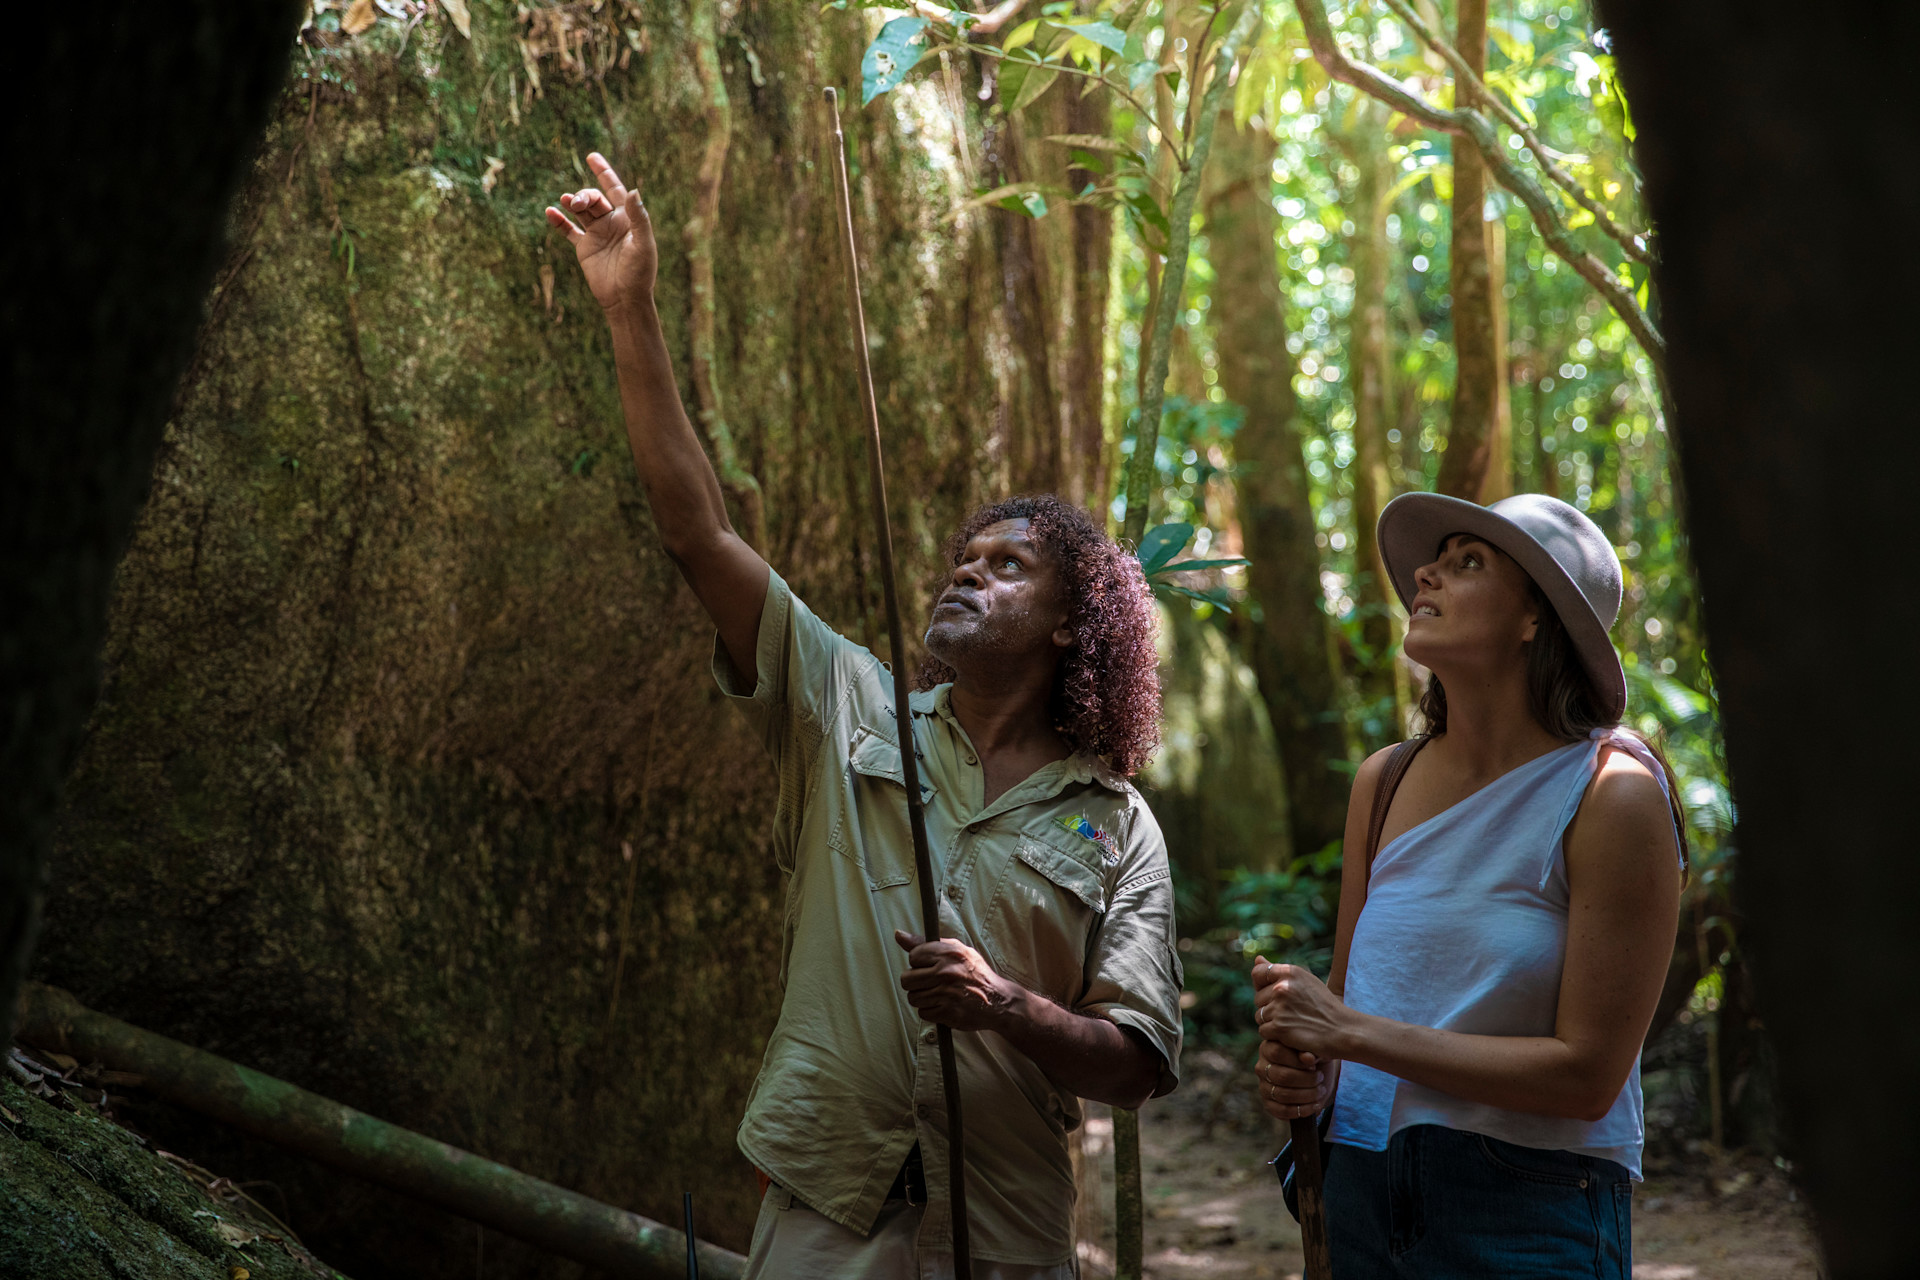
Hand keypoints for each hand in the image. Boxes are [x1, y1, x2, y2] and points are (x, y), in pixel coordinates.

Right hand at [544, 153, 656, 315]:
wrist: (625, 299)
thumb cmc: (640, 272)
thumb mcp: (643, 243)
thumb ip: (638, 217)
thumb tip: (633, 190)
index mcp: (627, 218)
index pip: (615, 189)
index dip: (604, 172)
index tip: (591, 156)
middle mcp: (611, 223)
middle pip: (594, 198)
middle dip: (584, 195)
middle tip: (576, 201)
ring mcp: (597, 234)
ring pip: (581, 211)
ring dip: (572, 203)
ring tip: (567, 201)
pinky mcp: (584, 248)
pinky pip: (569, 230)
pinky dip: (559, 221)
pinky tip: (549, 212)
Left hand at [896, 930, 1018, 1031]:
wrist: (997, 999)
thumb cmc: (975, 973)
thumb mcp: (957, 950)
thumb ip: (925, 943)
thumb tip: (899, 935)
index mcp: (949, 953)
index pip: (914, 956)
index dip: (919, 962)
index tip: (928, 966)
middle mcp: (946, 972)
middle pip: (907, 979)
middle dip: (915, 982)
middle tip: (929, 982)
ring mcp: (946, 993)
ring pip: (913, 997)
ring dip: (923, 998)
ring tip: (938, 994)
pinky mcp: (947, 1012)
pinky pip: (923, 1013)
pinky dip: (931, 1011)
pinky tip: (943, 1005)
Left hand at [1251, 955, 1350, 1060]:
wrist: (1343, 1031)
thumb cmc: (1324, 1006)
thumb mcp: (1306, 982)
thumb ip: (1280, 972)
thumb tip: (1257, 958)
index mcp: (1290, 972)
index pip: (1258, 972)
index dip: (1261, 985)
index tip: (1273, 994)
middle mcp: (1282, 987)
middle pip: (1258, 998)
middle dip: (1269, 1007)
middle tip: (1291, 1014)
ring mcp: (1280, 1007)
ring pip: (1260, 1016)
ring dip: (1272, 1023)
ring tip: (1293, 1024)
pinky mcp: (1279, 1027)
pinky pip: (1264, 1031)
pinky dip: (1275, 1036)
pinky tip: (1291, 1035)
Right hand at [1256, 1039, 1338, 1122]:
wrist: (1318, 1079)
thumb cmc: (1315, 1060)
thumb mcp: (1316, 1051)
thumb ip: (1311, 1050)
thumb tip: (1308, 1057)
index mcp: (1269, 1047)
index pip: (1277, 1052)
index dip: (1297, 1060)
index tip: (1314, 1064)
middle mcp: (1262, 1067)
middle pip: (1282, 1076)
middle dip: (1307, 1079)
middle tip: (1321, 1078)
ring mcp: (1263, 1087)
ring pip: (1283, 1094)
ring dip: (1307, 1095)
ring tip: (1321, 1090)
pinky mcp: (1269, 1105)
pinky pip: (1283, 1110)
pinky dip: (1302, 1110)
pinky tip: (1315, 1105)